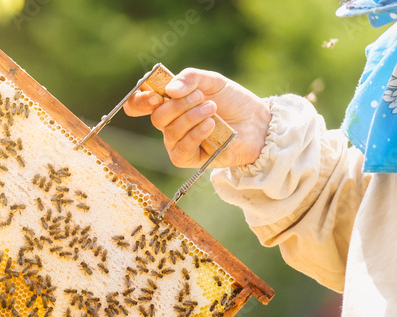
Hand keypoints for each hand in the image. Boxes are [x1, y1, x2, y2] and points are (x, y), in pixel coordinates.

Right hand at [122, 68, 270, 168]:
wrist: (257, 123)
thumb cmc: (234, 102)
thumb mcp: (213, 81)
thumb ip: (191, 78)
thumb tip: (169, 90)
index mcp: (168, 103)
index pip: (138, 104)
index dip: (140, 100)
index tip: (157, 95)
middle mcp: (169, 123)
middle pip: (157, 116)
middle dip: (179, 105)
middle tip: (202, 97)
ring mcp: (177, 141)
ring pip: (170, 131)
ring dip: (192, 117)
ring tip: (212, 109)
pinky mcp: (188, 158)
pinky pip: (180, 149)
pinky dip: (195, 135)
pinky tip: (211, 126)